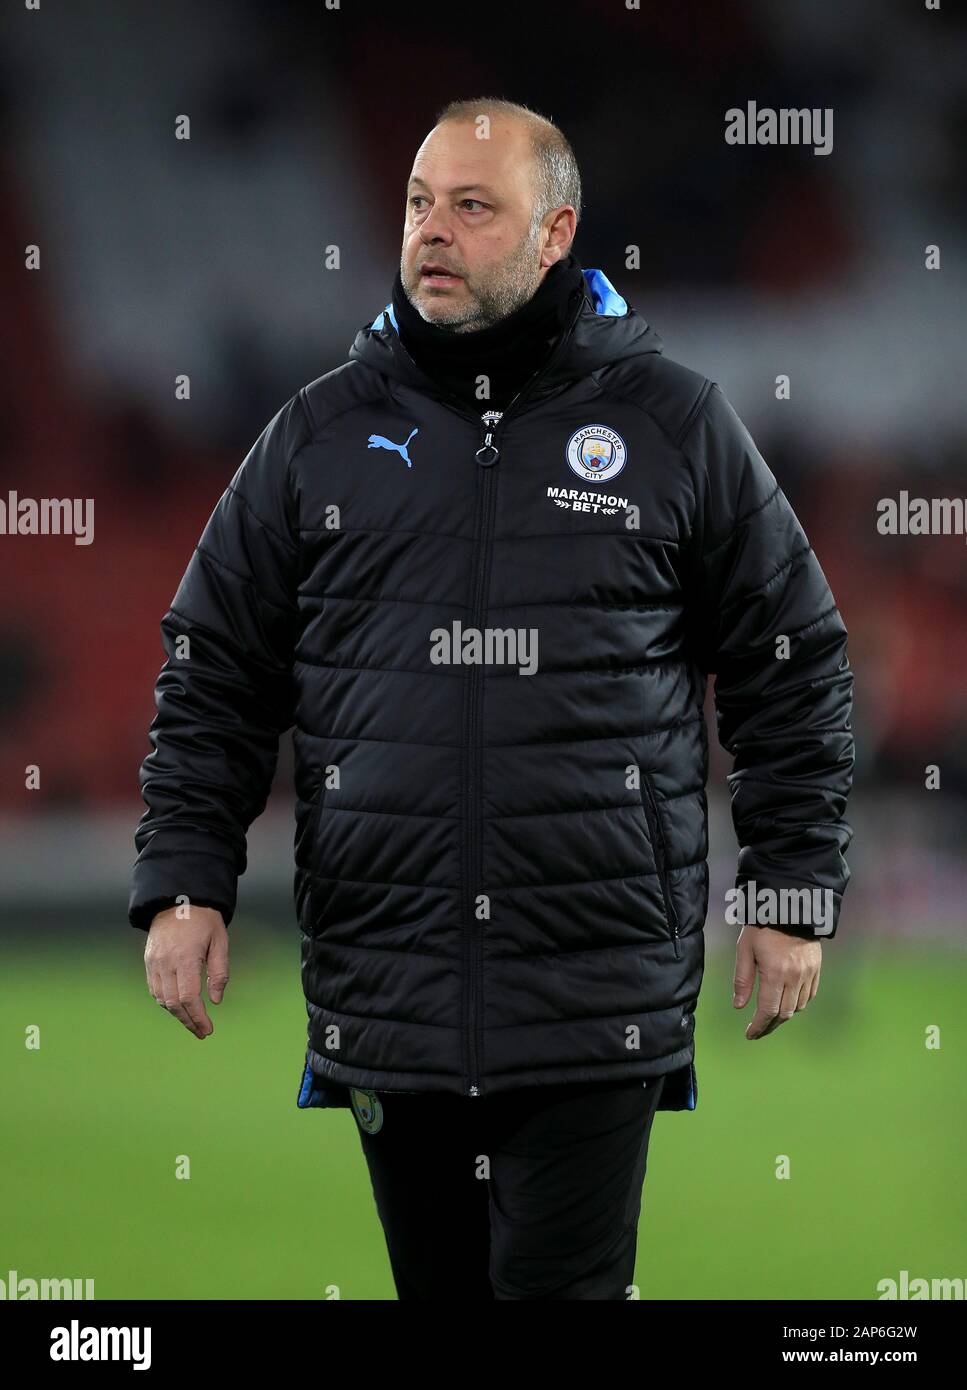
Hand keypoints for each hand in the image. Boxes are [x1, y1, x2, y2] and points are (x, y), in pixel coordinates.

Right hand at [144, 905, 228, 1038]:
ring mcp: (154, 962)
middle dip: (188, 1021)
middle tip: (202, 1032)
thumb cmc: (204, 920)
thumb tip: (216, 1001)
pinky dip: (165, 1002)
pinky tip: (178, 1006)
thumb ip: (219, 972)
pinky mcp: (149, 961)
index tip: (208, 1029)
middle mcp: (166, 962)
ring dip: (176, 1014)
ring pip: (161, 999)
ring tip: (192, 1022)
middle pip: (173, 1003)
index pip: (189, 997)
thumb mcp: (220, 941)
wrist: (178, 899)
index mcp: (186, 957)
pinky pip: (154, 989)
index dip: (198, 1017)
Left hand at [732, 925, 820, 1039]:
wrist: (789, 907)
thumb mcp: (745, 950)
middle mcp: (795, 977)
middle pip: (784, 1013)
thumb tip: (739, 1006)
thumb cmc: (762, 927)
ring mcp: (808, 973)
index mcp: (775, 974)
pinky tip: (788, 1003)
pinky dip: (798, 1003)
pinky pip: (809, 995)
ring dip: (784, 1015)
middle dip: (770, 1025)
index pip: (768, 1011)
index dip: (759, 1026)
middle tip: (758, 1030)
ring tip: (770, 1017)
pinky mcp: (816, 968)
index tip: (750, 1034)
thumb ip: (742, 979)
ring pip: (798, 1006)